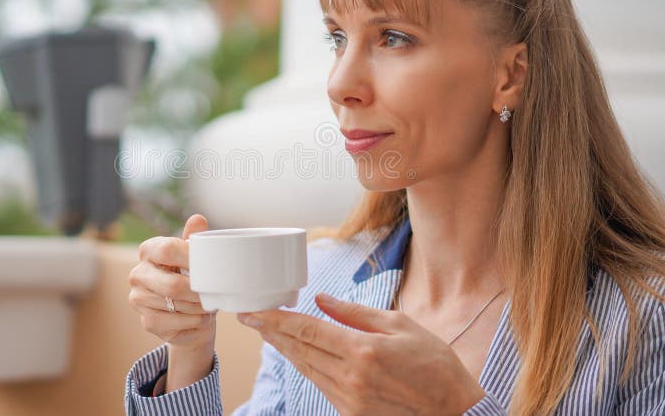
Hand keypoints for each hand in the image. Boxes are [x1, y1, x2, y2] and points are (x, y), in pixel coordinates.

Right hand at [128, 214, 216, 350]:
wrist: (191, 314)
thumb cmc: (193, 279)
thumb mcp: (196, 257)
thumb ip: (195, 239)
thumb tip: (198, 219)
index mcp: (148, 250)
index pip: (167, 249)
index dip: (191, 258)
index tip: (210, 267)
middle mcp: (138, 273)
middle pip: (172, 284)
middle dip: (198, 292)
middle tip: (214, 293)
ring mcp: (138, 298)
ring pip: (176, 305)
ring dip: (199, 307)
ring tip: (208, 304)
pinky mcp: (146, 321)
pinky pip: (175, 322)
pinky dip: (193, 321)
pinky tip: (198, 317)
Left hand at [237, 293, 485, 415]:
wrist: (453, 412)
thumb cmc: (434, 365)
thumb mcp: (400, 325)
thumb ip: (355, 313)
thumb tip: (321, 301)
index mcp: (362, 351)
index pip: (306, 330)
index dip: (275, 320)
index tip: (254, 311)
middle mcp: (350, 378)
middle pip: (298, 350)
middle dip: (271, 332)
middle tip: (250, 317)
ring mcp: (348, 400)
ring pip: (306, 368)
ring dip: (285, 349)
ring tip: (268, 331)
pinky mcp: (350, 413)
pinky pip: (320, 384)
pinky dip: (306, 365)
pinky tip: (298, 353)